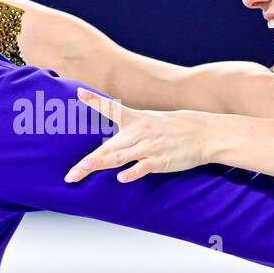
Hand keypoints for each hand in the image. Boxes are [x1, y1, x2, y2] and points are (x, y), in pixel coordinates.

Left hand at [63, 89, 209, 182]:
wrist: (203, 133)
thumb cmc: (175, 129)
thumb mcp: (151, 121)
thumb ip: (131, 128)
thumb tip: (113, 142)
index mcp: (136, 120)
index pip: (112, 108)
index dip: (95, 100)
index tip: (79, 94)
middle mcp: (139, 132)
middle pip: (108, 148)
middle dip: (87, 162)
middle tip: (70, 174)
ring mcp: (149, 146)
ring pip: (119, 157)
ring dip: (100, 165)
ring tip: (83, 172)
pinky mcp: (160, 160)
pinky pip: (143, 167)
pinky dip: (132, 173)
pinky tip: (120, 178)